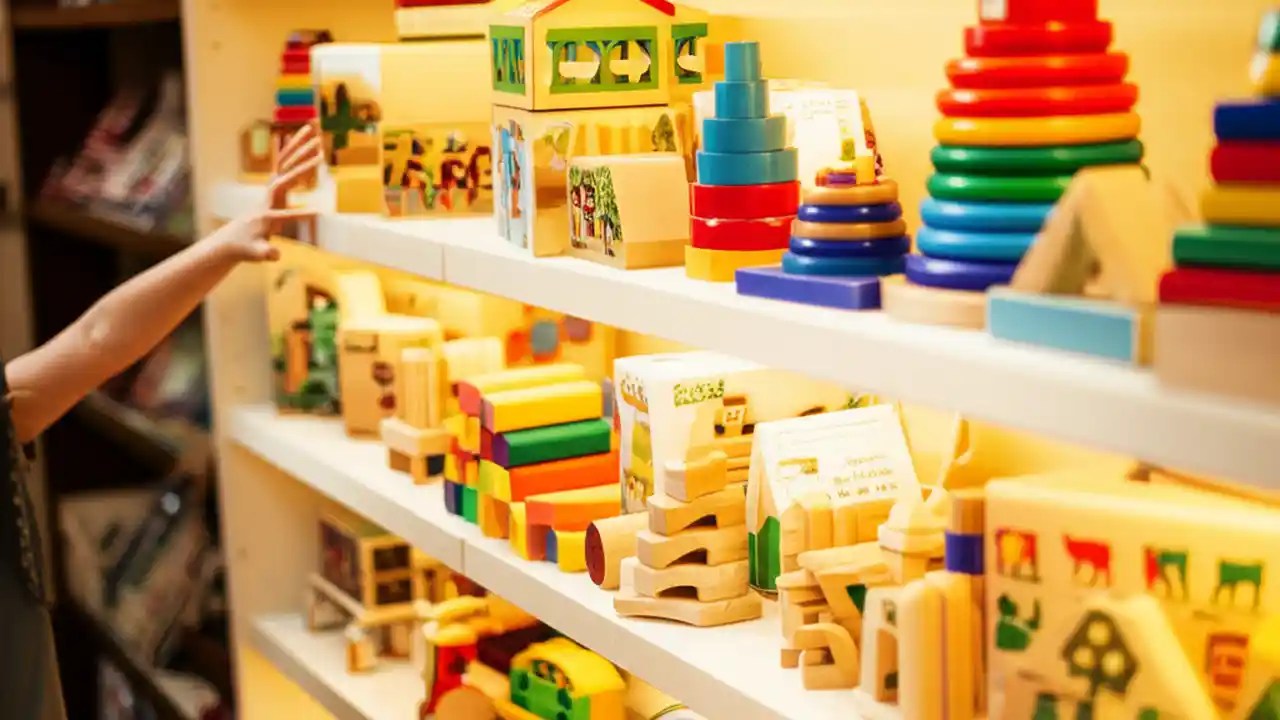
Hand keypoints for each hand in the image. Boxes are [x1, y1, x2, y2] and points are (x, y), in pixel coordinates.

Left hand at [209, 124, 322, 260]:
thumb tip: (274, 254)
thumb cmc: (246, 247)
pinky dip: (292, 149)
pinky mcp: (273, 186)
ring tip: (313, 128)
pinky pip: (283, 163)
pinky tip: (300, 136)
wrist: (233, 237)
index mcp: (266, 215)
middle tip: (319, 150)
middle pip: (284, 175)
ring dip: (298, 145)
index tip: (318, 214)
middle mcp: (268, 196)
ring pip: (284, 162)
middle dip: (301, 163)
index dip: (298, 214)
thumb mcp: (255, 254)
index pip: (283, 213)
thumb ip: (264, 253)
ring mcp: (270, 188)